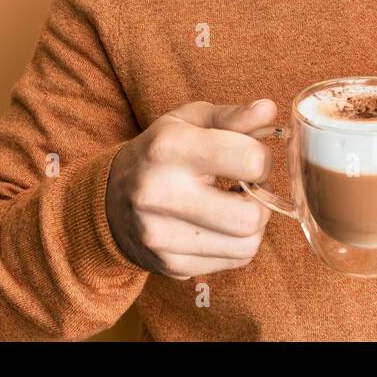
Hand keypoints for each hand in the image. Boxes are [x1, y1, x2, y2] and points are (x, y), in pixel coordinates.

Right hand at [105, 99, 277, 277]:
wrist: (108, 201)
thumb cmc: (159, 152)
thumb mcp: (190, 121)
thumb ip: (233, 116)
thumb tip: (269, 111)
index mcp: (169, 147)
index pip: (250, 162)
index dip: (263, 159)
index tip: (250, 158)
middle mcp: (160, 194)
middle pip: (251, 216)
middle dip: (262, 200)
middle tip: (247, 187)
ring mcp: (162, 236)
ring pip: (247, 244)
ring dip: (252, 224)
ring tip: (233, 205)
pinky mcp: (171, 265)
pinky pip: (234, 261)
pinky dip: (238, 243)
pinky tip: (219, 224)